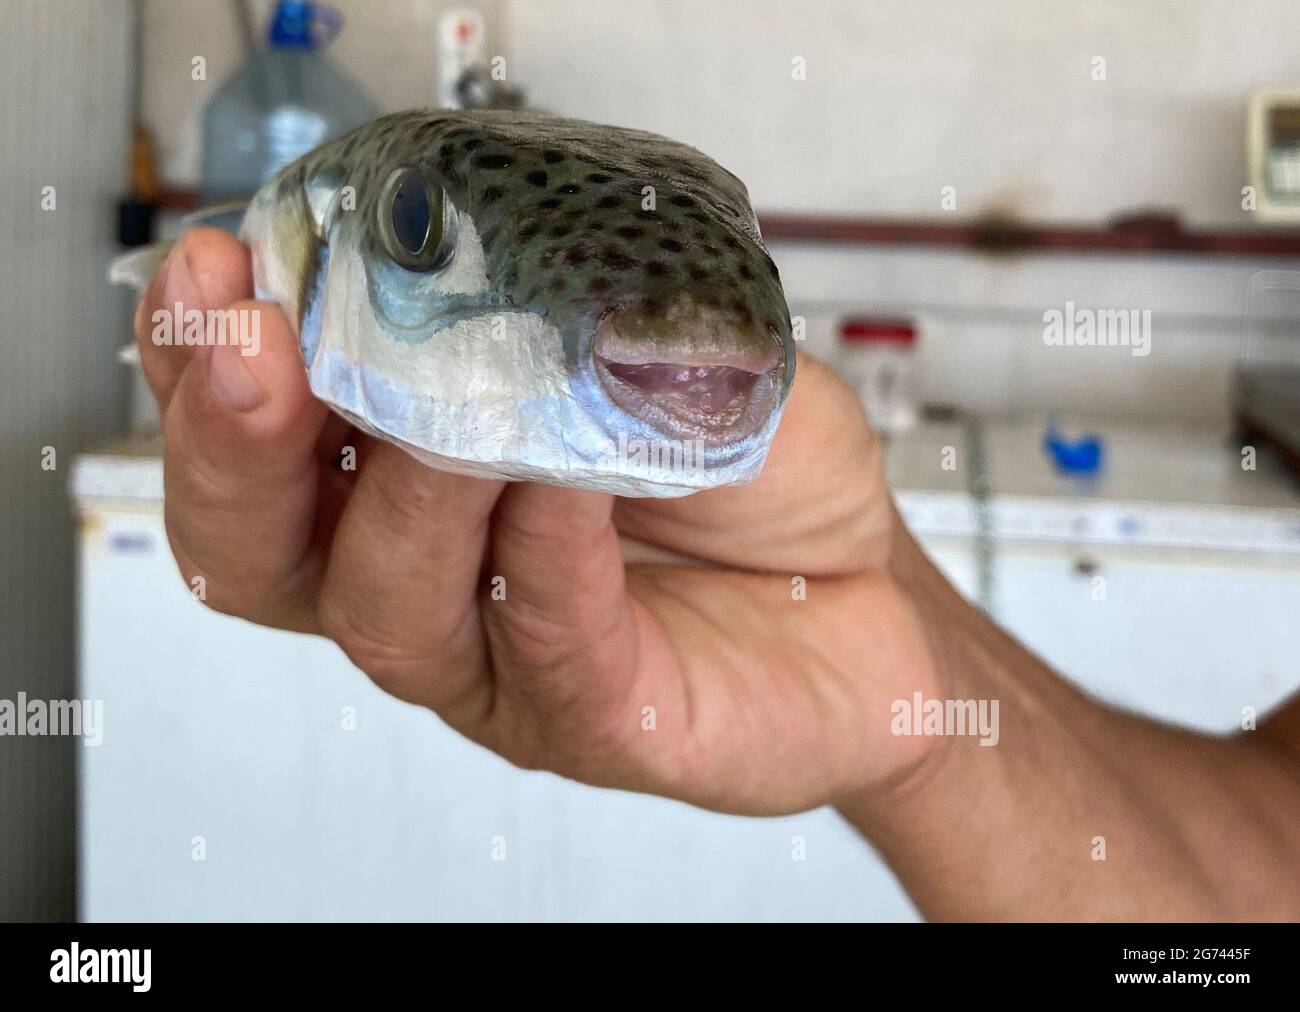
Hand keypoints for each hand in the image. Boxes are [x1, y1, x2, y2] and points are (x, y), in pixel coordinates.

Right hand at [136, 228, 942, 814]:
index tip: (219, 271)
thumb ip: (579, 308)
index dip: (208, 364)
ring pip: (386, 606)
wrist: (872, 596)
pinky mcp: (601, 718)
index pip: (262, 440)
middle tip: (253, 348)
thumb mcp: (669, 348)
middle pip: (262, 550)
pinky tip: (568, 477)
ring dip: (402, 494)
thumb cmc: (753, 478)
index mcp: (410, 485)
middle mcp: (433, 579)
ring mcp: (504, 661)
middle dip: (237, 444)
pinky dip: (548, 549)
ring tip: (444, 411)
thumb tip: (503, 255)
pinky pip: (549, 639)